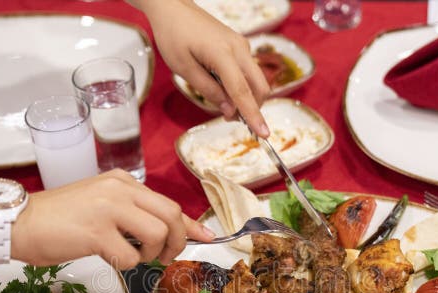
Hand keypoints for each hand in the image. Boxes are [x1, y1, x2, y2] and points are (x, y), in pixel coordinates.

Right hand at [13, 170, 213, 269]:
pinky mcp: (96, 232)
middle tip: (165, 258)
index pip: (168, 203)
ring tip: (132, 257)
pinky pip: (130, 256)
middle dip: (178, 242)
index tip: (208, 237)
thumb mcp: (99, 207)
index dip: (191, 224)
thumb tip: (164, 236)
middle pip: (172, 216)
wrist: (16, 222)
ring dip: (151, 255)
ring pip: (157, 235)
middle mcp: (119, 190)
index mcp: (122, 183)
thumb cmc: (57, 220)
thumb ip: (130, 215)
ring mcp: (108, 209)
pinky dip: (125, 265)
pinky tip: (107, 259)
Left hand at [132, 0, 270, 136]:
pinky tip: (223, 88)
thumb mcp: (184, 68)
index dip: (253, 115)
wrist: (173, 7)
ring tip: (223, 104)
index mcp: (223, 54)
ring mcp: (242, 45)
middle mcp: (239, 48)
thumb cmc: (173, 35)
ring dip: (247, 98)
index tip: (264, 134)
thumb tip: (229, 110)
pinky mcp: (240, 46)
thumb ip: (208, 90)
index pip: (242, 91)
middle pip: (260, 87)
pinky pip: (248, 71)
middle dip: (252, 108)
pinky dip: (242, 86)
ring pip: (257, 80)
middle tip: (229, 119)